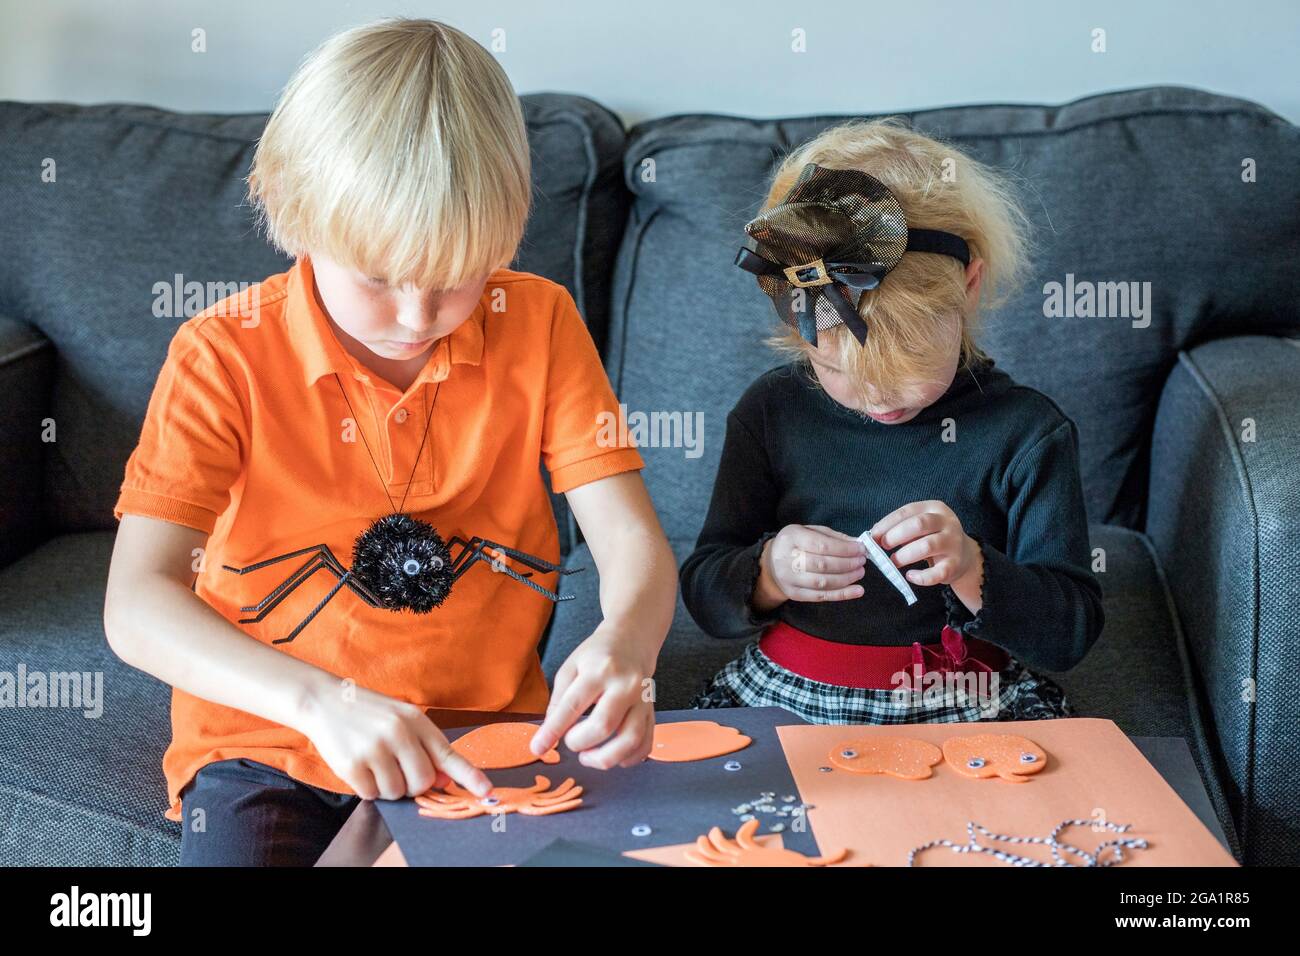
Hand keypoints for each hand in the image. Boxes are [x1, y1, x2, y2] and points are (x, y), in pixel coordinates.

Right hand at [299, 680, 491, 801]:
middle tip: (398, 769)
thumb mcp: (402, 719)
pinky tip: (360, 766)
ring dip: (387, 786)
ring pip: (396, 792)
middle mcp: (398, 733)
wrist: (325, 701)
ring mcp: (374, 749)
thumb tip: (444, 780)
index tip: (486, 789)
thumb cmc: (369, 713)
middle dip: (413, 785)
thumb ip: (425, 747)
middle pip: (423, 782)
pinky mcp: (352, 765)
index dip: (469, 775)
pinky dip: (367, 787)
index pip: (448, 754)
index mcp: (415, 720)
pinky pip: (371, 794)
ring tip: (375, 762)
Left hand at [530, 622, 655, 769]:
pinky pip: (645, 744)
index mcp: (599, 670)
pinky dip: (628, 759)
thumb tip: (549, 734)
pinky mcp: (652, 712)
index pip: (573, 706)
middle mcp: (626, 685)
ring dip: (605, 758)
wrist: (632, 642)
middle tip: (570, 742)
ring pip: (630, 740)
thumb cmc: (597, 656)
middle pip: (604, 726)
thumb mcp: (570, 668)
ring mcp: (643, 700)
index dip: (553, 731)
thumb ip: (559, 700)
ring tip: (588, 757)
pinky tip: (613, 757)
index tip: (538, 747)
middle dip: (580, 743)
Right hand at [753, 524, 867, 610]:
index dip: (844, 549)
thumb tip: (856, 544)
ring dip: (846, 579)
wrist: (771, 562)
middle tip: (861, 561)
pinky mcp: (794, 594)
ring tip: (860, 572)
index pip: (821, 545)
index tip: (860, 549)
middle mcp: (787, 559)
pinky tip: (857, 591)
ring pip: (823, 582)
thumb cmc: (795, 543)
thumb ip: (833, 537)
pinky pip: (821, 597)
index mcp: (791, 538)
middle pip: (823, 565)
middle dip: (847, 564)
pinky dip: (842, 595)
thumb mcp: (810, 531)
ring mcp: (789, 579)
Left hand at [869, 500, 980, 588]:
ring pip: (927, 546)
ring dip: (904, 555)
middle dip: (895, 535)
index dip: (888, 523)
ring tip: (893, 562)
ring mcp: (953, 543)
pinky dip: (921, 577)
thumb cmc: (934, 537)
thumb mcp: (921, 526)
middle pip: (918, 524)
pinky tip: (910, 576)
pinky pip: (937, 573)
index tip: (874, 535)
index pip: (908, 511)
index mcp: (935, 508)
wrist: (964, 556)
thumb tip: (874, 534)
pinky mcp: (955, 564)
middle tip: (883, 546)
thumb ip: (901, 526)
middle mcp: (947, 523)